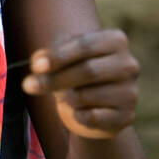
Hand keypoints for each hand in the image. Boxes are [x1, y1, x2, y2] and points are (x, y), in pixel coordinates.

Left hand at [21, 29, 139, 138]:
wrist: (92, 106)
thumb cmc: (74, 71)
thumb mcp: (60, 57)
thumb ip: (47, 55)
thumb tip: (39, 63)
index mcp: (115, 40)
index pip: (85, 45)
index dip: (58, 56)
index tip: (36, 67)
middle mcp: (129, 64)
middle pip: (87, 70)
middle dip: (54, 79)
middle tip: (28, 85)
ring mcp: (130, 92)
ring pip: (86, 95)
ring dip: (66, 98)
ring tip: (66, 97)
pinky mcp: (126, 116)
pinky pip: (92, 117)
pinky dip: (77, 116)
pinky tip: (79, 112)